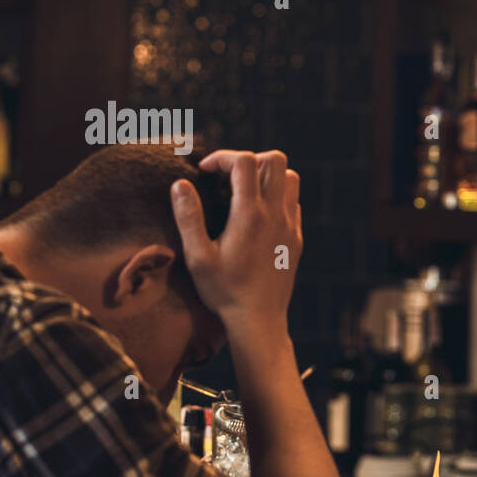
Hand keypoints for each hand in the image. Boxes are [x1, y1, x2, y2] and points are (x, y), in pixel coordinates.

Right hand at [171, 150, 301, 334]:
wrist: (259, 320)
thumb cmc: (224, 291)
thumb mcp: (197, 256)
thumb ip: (188, 216)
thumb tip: (180, 184)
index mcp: (249, 214)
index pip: (244, 161)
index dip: (221, 157)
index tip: (204, 172)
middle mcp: (276, 214)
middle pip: (275, 160)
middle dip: (248, 160)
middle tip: (227, 179)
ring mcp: (290, 225)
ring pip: (290, 178)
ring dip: (267, 176)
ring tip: (243, 193)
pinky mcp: (296, 238)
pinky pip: (293, 202)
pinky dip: (277, 197)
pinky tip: (256, 216)